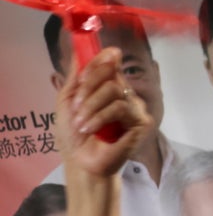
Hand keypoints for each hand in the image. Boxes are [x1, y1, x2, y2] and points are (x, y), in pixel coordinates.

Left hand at [56, 47, 151, 176]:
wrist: (81, 164)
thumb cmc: (73, 136)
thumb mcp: (67, 103)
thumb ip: (76, 78)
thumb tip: (80, 51)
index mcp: (108, 86)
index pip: (112, 60)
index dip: (99, 61)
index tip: (83, 76)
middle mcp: (124, 93)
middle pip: (111, 73)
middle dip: (88, 88)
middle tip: (76, 107)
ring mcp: (134, 107)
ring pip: (114, 90)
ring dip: (91, 106)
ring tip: (80, 124)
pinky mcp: (141, 121)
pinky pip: (121, 108)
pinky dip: (100, 117)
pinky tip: (90, 129)